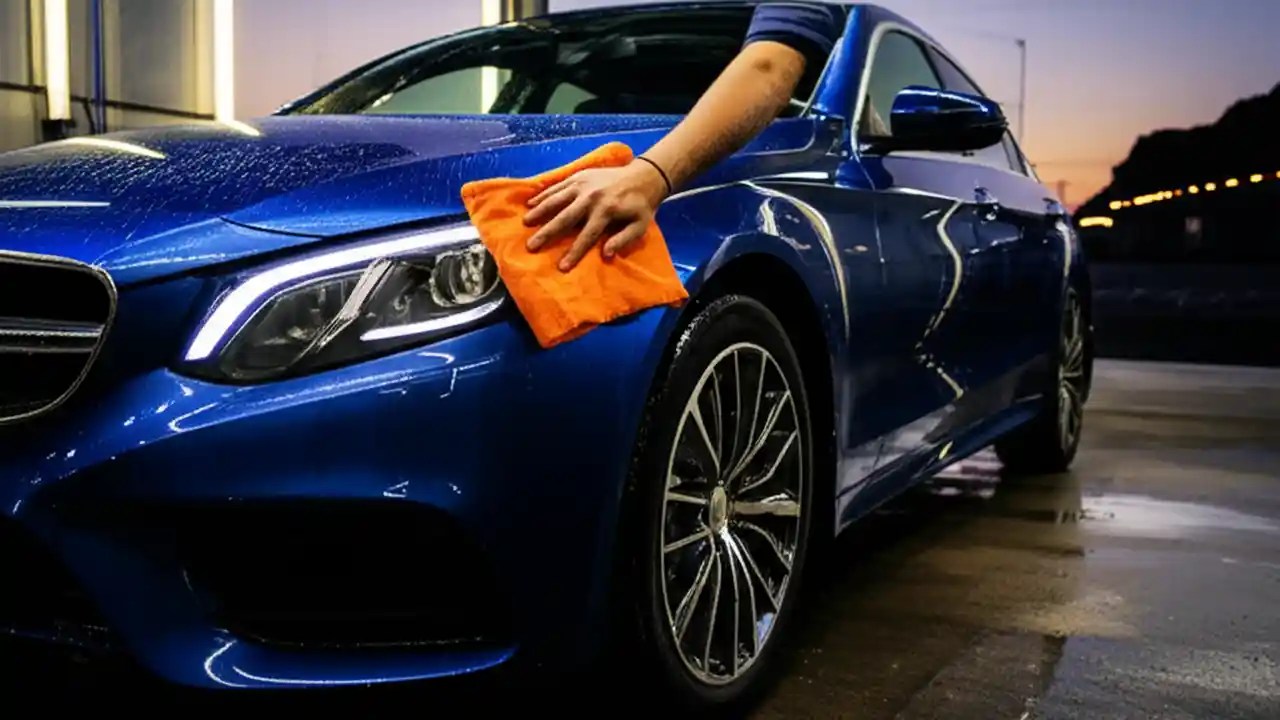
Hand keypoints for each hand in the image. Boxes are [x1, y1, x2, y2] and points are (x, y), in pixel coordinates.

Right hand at [523, 160, 668, 270]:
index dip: (574, 253)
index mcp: (606, 211)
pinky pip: (558, 186)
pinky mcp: (579, 176)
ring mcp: (583, 185)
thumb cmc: (641, 205)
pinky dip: (544, 194)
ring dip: (540, 211)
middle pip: (565, 218)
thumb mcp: (640, 226)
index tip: (561, 267)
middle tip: (531, 246)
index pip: (587, 236)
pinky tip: (531, 203)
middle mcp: (591, 198)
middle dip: (547, 233)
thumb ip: (624, 239)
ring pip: (557, 199)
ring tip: (525, 223)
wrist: (645, 175)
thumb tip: (606, 254)